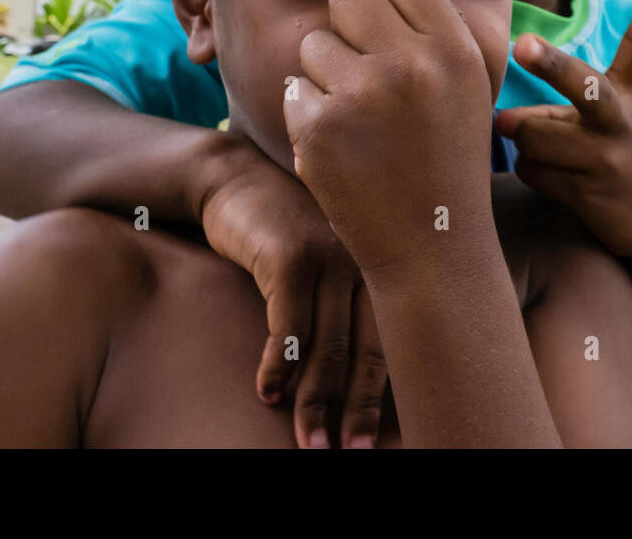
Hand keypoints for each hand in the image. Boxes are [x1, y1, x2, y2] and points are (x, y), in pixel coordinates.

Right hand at [200, 140, 386, 448]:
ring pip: (328, 346)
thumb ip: (348, 303)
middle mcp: (368, 256)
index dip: (384, 397)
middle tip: (347, 453)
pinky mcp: (290, 254)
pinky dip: (279, 366)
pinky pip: (288, 325)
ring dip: (315, 403)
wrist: (234, 177)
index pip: (397, 340)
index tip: (374, 440)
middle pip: (369, 350)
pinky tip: (267, 395)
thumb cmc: (285, 228)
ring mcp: (331, 253)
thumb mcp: (329, 258)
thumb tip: (356, 380)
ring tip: (309, 444)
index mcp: (386, 260)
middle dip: (356, 410)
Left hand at [282, 0, 496, 278]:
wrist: (432, 243)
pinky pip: (294, 90)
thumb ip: (435, 29)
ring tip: (358, 120)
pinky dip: (309, 118)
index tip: (393, 36)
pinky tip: (342, 148)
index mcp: (454, 49)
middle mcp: (410, 64)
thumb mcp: (468, 87)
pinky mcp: (319, 127)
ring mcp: (361, 95)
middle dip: (347, 30)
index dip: (391, 3)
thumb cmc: (448, 158)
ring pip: (313, 44)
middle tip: (363, 72)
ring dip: (325, 77)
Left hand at [494, 0, 631, 263]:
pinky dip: (532, 171)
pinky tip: (553, 178)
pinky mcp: (591, 193)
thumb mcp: (607, 124)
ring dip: (523, 141)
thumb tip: (501, 119)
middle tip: (522, 44)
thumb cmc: (621, 159)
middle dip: (550, 63)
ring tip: (545, 150)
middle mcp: (620, 121)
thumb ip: (557, 109)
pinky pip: (532, 170)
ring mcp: (607, 158)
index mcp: (627, 94)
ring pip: (532, 134)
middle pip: (581, 85)